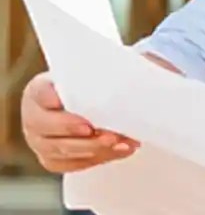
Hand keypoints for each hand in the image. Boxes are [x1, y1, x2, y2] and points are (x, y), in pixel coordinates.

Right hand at [20, 71, 138, 172]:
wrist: (95, 103)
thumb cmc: (95, 83)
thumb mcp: (99, 72)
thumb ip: (110, 71)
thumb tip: (146, 64)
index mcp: (39, 90)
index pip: (41, 93)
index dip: (54, 100)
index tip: (75, 105)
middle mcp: (34, 117)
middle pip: (48, 128)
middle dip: (77, 131)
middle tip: (105, 132)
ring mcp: (41, 141)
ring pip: (61, 150)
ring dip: (94, 148)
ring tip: (121, 142)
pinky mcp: (54, 159)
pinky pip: (73, 164)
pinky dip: (99, 158)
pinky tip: (121, 150)